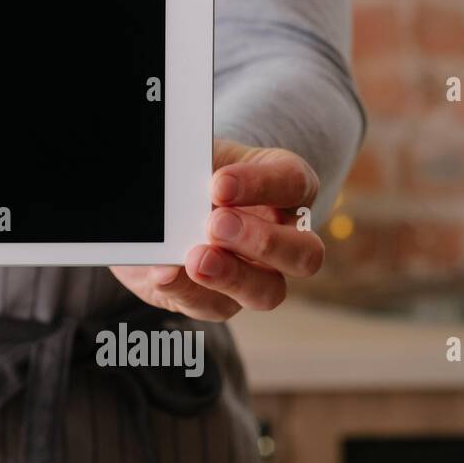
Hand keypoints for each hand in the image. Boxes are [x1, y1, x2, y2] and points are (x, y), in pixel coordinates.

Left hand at [110, 139, 324, 321]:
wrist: (158, 206)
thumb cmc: (190, 172)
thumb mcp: (193, 155)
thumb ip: (195, 163)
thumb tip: (177, 180)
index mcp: (284, 187)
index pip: (295, 184)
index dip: (261, 185)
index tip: (218, 184)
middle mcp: (282, 237)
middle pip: (305, 254)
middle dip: (262, 242)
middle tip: (216, 224)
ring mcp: (256, 276)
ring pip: (269, 292)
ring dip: (232, 276)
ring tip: (195, 259)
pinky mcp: (219, 300)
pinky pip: (214, 307)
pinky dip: (187, 291)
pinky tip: (164, 273)